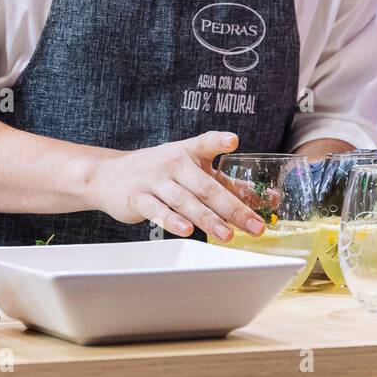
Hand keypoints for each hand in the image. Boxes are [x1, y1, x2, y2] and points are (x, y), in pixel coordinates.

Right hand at [83, 131, 266, 240]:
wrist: (109, 175)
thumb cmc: (160, 173)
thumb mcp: (190, 169)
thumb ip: (226, 183)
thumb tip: (267, 198)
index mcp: (188, 152)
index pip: (205, 143)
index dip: (218, 141)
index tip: (232, 141)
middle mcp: (172, 163)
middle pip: (205, 186)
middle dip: (232, 208)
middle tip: (254, 225)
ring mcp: (154, 180)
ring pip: (185, 201)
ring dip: (208, 219)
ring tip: (228, 235)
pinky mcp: (137, 198)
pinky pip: (157, 211)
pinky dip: (172, 221)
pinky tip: (186, 230)